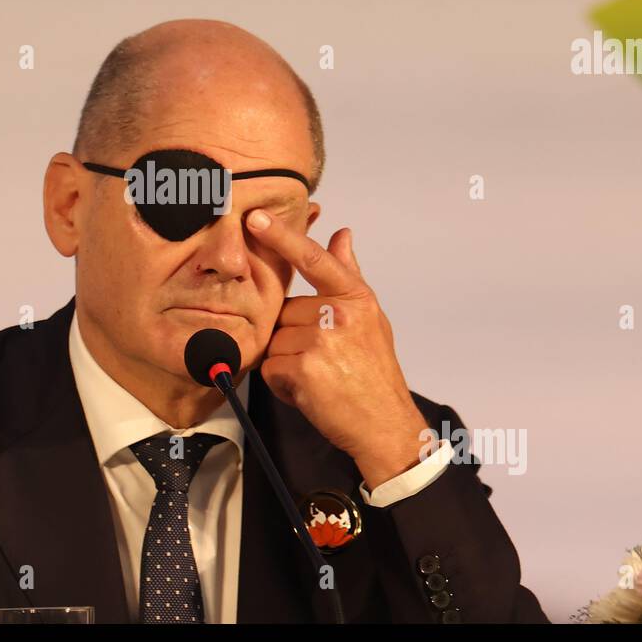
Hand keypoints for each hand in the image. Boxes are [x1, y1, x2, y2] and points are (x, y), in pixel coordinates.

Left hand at [246, 208, 429, 486]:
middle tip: (323, 359)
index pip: (314, 258)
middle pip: (284, 312)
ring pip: (275, 341)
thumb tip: (342, 234)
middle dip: (292, 336)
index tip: (256, 217)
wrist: (385, 424)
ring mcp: (322, 339)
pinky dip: (282, 383)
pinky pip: (271, 367)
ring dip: (286, 362)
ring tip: (319, 377)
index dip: (282, 236)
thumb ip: (348, 275)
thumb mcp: (369, 318)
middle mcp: (339, 313)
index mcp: (355, 297)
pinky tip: (310, 391)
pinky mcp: (305, 366)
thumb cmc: (375, 373)